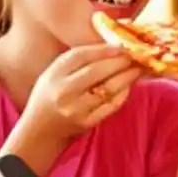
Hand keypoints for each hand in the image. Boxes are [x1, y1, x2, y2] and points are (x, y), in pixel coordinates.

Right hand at [24, 45, 142, 141]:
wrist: (40, 131)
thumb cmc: (52, 96)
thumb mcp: (55, 74)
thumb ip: (78, 61)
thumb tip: (113, 47)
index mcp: (53, 75)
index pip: (79, 56)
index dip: (103, 49)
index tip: (120, 45)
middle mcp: (63, 92)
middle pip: (96, 71)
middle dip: (119, 61)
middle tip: (133, 56)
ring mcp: (75, 109)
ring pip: (109, 88)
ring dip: (127, 76)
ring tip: (137, 69)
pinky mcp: (87, 122)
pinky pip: (112, 104)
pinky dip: (123, 93)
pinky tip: (128, 86)